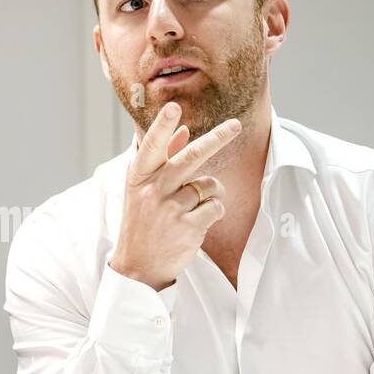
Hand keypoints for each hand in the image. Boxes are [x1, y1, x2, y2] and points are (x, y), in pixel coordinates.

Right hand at [109, 102, 239, 291]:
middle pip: (191, 158)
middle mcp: (153, 190)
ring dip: (211, 194)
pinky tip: (197, 223)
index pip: (151, 147)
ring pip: (209, 185)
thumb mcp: (143, 191)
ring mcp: (170, 209)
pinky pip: (216, 207)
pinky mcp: (187, 227)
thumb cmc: (142, 223)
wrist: (138, 267)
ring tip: (193, 209)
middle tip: (236, 125)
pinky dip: (213, 212)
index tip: (173, 106)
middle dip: (216, 138)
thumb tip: (184, 132)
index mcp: (139, 178)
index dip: (163, 127)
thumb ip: (164, 160)